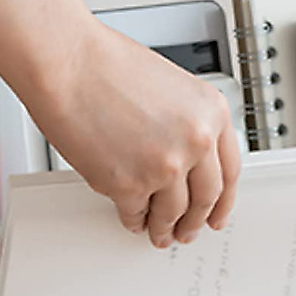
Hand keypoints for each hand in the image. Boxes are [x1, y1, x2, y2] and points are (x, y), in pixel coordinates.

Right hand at [31, 20, 240, 247]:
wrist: (66, 63)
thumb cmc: (105, 66)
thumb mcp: (172, 88)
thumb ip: (188, 125)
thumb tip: (190, 163)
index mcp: (211, 113)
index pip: (229, 171)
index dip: (223, 200)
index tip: (217, 214)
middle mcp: (195, 141)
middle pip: (204, 198)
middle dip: (195, 221)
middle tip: (188, 229)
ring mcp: (165, 167)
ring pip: (172, 213)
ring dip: (165, 227)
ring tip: (159, 232)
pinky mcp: (130, 186)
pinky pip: (136, 214)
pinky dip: (134, 220)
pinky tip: (133, 218)